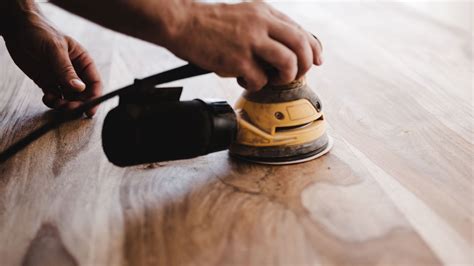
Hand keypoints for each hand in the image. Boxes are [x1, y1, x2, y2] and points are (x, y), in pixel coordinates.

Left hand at [3, 11, 101, 116]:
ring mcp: (60, 77)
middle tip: (70, 109)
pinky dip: (52, 102)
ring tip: (56, 103)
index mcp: (83, 60)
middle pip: (83, 94)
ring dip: (65, 105)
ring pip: (69, 98)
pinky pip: (55, 97)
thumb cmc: (40, 31)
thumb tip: (79, 88)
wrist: (17, 27)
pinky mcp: (47, 82)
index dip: (95, 97)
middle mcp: (74, 71)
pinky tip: (47, 98)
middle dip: (78, 104)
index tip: (90, 110)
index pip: (94, 82)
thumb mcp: (55, 49)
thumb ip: (66, 69)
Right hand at [167, 2, 322, 90]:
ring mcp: (250, 42)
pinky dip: (256, 84)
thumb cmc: (211, 23)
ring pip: (287, 62)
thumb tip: (288, 47)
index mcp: (264, 12)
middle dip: (306, 64)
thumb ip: (267, 26)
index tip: (316, 61)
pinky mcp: (237, 60)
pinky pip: (260, 80)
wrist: (182, 23)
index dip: (313, 49)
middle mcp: (261, 24)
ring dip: (286, 76)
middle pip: (301, 45)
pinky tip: (245, 79)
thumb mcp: (245, 14)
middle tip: (298, 74)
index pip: (300, 31)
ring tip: (273, 79)